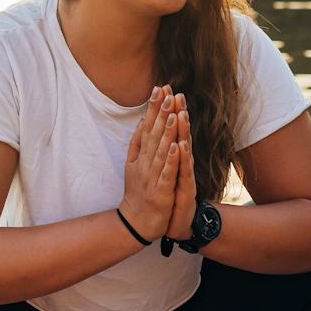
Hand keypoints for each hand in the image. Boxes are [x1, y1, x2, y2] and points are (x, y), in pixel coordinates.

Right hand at [119, 85, 181, 240]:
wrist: (137, 222)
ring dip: (167, 132)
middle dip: (161, 113)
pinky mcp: (162, 191)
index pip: (147, 126)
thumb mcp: (134, 164)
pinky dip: (171, 160)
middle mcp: (145, 163)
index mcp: (141, 156)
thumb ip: (138, 143)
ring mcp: (153, 176)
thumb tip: (142, 120)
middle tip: (168, 91)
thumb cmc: (139, 192)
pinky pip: (167, 173)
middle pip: (154, 134)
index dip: (153, 107)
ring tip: (173, 113)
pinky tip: (177, 146)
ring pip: (161, 151)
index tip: (160, 88)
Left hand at [163, 103, 195, 243]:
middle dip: (178, 114)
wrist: (175, 224)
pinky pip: (183, 172)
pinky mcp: (185, 188)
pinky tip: (181, 146)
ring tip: (181, 113)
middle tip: (178, 94)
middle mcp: (182, 163)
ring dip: (183, 132)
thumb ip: (163, 151)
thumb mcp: (164, 170)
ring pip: (184, 150)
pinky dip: (182, 159)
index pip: (172, 129)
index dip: (169, 110)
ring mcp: (185, 175)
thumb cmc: (169, 196)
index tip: (166, 90)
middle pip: (181, 134)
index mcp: (174, 157)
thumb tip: (157, 131)